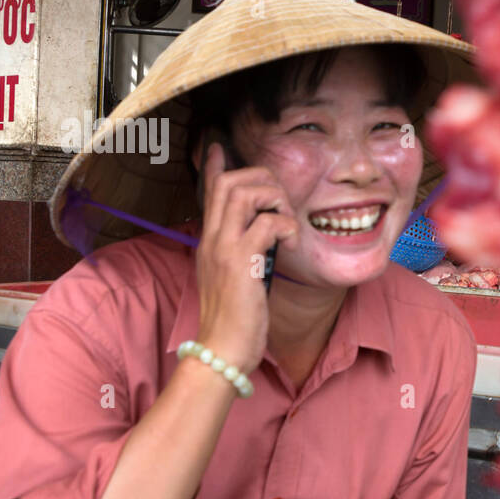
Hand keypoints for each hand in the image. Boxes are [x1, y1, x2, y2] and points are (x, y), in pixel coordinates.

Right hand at [193, 141, 299, 374]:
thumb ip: (241, 254)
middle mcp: (212, 238)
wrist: (221, 352)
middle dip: (262, 181)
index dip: (215, 166)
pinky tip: (291, 245)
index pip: (208, 192)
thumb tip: (261, 239)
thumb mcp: (233, 279)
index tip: (219, 147)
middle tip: (281, 206)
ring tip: (286, 225)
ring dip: (274, 200)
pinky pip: (267, 223)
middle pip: (229, 182)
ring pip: (245, 193)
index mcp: (210, 241)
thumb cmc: (233, 321)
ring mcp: (224, 248)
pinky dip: (286, 227)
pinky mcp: (241, 263)